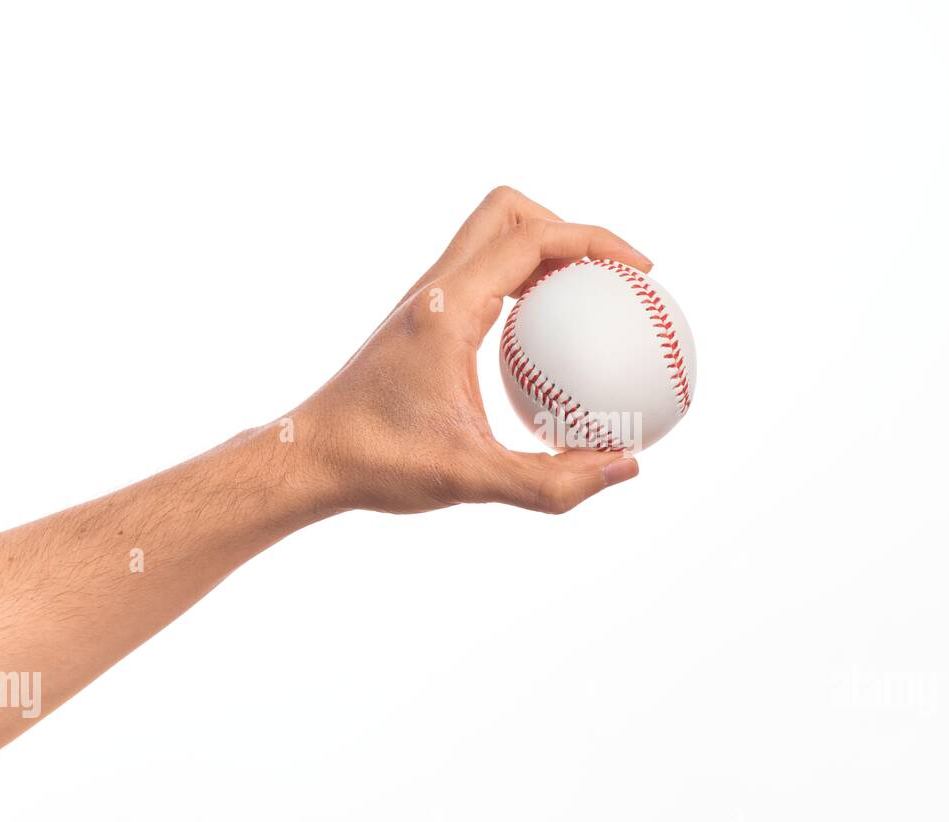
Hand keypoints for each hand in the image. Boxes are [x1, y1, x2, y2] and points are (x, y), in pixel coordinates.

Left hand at [289, 187, 651, 514]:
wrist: (308, 459)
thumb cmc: (378, 464)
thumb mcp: (470, 480)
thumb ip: (551, 482)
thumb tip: (626, 467)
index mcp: (448, 308)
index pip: (531, 238)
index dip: (595, 240)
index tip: (640, 273)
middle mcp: (434, 289)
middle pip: (508, 212)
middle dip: (568, 227)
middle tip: (611, 278)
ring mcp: (425, 300)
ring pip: (491, 239)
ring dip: (543, 252)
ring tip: (590, 301)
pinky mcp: (422, 320)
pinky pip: (483, 280)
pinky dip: (523, 289)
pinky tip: (548, 346)